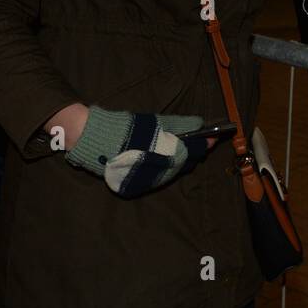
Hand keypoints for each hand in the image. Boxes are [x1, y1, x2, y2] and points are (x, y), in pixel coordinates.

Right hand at [64, 108, 210, 196]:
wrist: (94, 140)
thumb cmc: (125, 128)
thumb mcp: (153, 122)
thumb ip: (178, 124)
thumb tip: (199, 124)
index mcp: (165, 153)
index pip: (192, 149)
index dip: (204, 143)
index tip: (213, 137)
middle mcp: (158, 170)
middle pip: (185, 163)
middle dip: (194, 153)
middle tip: (202, 143)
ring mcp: (148, 180)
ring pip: (174, 173)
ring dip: (182, 162)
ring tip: (188, 151)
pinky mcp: (137, 186)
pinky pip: (159, 179)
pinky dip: (167, 170)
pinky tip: (169, 161)